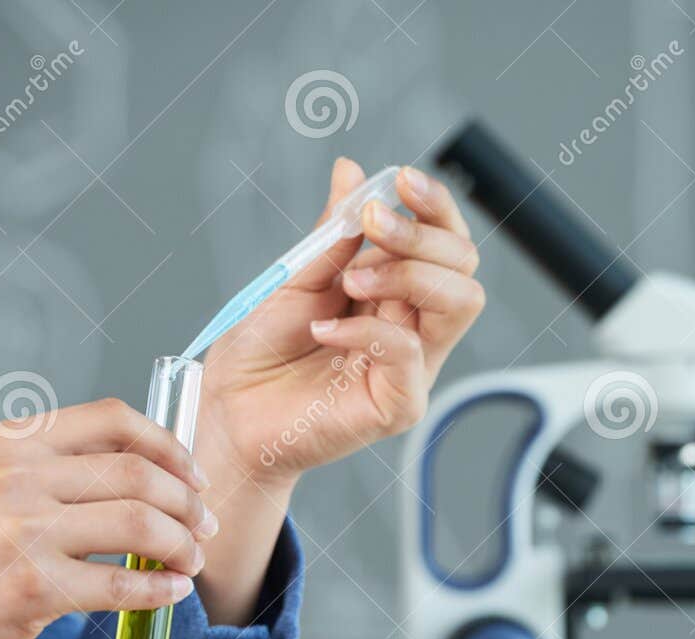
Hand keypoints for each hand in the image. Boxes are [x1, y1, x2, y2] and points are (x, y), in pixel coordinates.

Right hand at [0, 399, 215, 638]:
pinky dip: (159, 591)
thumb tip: (137, 477)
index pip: (113, 419)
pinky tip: (170, 595)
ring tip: (191, 563)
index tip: (192, 475)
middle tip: (203, 528)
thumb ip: (46, 473)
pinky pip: (122, 585)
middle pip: (139, 472)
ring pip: (140, 524)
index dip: (168, 446)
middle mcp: (17, 476)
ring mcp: (24, 531)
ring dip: (182, 546)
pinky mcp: (33, 588)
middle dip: (187, 503)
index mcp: (10, 442)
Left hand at [186, 158, 484, 623]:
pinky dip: (366, 330)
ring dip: (407, 273)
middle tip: (370, 226)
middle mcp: (414, 326)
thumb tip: (353, 172)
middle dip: (421, 234)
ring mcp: (412, 367)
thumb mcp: (296, 276)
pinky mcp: (399, 403)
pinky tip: (325, 328)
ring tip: (350, 279)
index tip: (401, 179)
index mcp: (397, 292)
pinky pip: (408, 353)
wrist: (230, 410)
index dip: (435, 206)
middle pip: (465, 266)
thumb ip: (333, 232)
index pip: (446, 242)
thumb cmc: (261, 352)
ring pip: (459, 303)